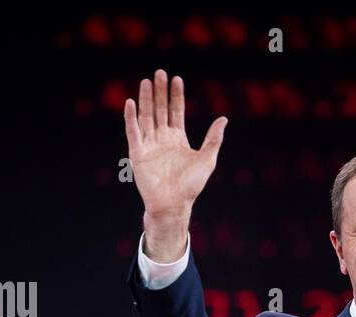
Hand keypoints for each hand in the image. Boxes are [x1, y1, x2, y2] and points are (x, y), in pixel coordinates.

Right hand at [123, 68, 227, 259]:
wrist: (173, 205)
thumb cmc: (191, 186)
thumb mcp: (207, 159)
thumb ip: (213, 139)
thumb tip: (224, 119)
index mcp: (178, 139)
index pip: (176, 111)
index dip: (176, 96)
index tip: (177, 79)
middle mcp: (162, 139)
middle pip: (160, 109)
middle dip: (160, 92)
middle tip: (160, 73)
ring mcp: (149, 145)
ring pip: (146, 116)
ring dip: (146, 99)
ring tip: (147, 81)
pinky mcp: (138, 153)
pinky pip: (133, 132)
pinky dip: (131, 118)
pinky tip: (131, 103)